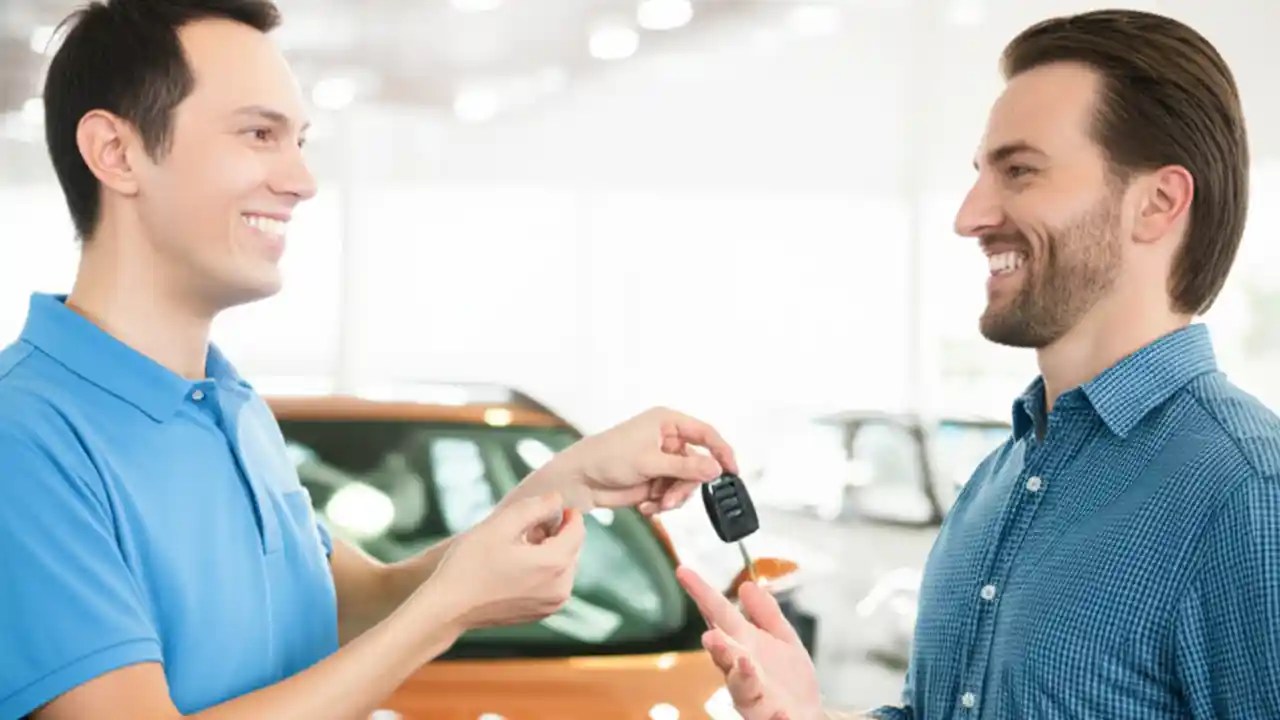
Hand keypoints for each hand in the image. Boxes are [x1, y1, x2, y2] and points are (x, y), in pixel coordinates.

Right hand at [424, 492, 585, 630]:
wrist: (448, 608)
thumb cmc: (470, 564)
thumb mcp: (501, 524)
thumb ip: (535, 507)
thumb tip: (557, 500)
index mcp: (555, 564)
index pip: (577, 530)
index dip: (566, 513)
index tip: (548, 506)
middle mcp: (560, 589)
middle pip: (572, 549)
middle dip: (555, 534)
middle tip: (524, 527)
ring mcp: (551, 605)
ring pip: (562, 566)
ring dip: (548, 552)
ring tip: (516, 547)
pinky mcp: (539, 614)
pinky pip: (552, 583)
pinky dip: (541, 570)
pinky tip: (514, 566)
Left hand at [558, 406, 738, 514]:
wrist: (580, 481)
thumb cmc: (608, 458)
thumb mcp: (650, 462)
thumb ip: (686, 468)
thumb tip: (716, 470)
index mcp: (667, 422)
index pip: (705, 434)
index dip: (722, 451)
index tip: (732, 472)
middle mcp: (667, 440)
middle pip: (697, 465)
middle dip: (686, 486)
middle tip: (672, 500)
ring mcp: (661, 461)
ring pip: (686, 483)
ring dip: (674, 498)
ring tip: (657, 504)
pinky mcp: (654, 480)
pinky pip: (673, 494)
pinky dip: (662, 503)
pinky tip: (647, 507)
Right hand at [677, 566, 822, 719]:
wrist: (805, 715)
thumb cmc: (788, 679)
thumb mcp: (781, 638)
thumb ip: (765, 613)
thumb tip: (747, 584)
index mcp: (742, 643)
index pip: (718, 615)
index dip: (702, 594)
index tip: (683, 571)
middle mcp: (740, 668)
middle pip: (725, 655)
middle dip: (719, 646)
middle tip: (711, 636)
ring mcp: (752, 694)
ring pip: (741, 687)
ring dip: (740, 676)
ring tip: (744, 663)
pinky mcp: (767, 716)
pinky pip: (771, 718)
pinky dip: (776, 717)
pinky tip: (782, 713)